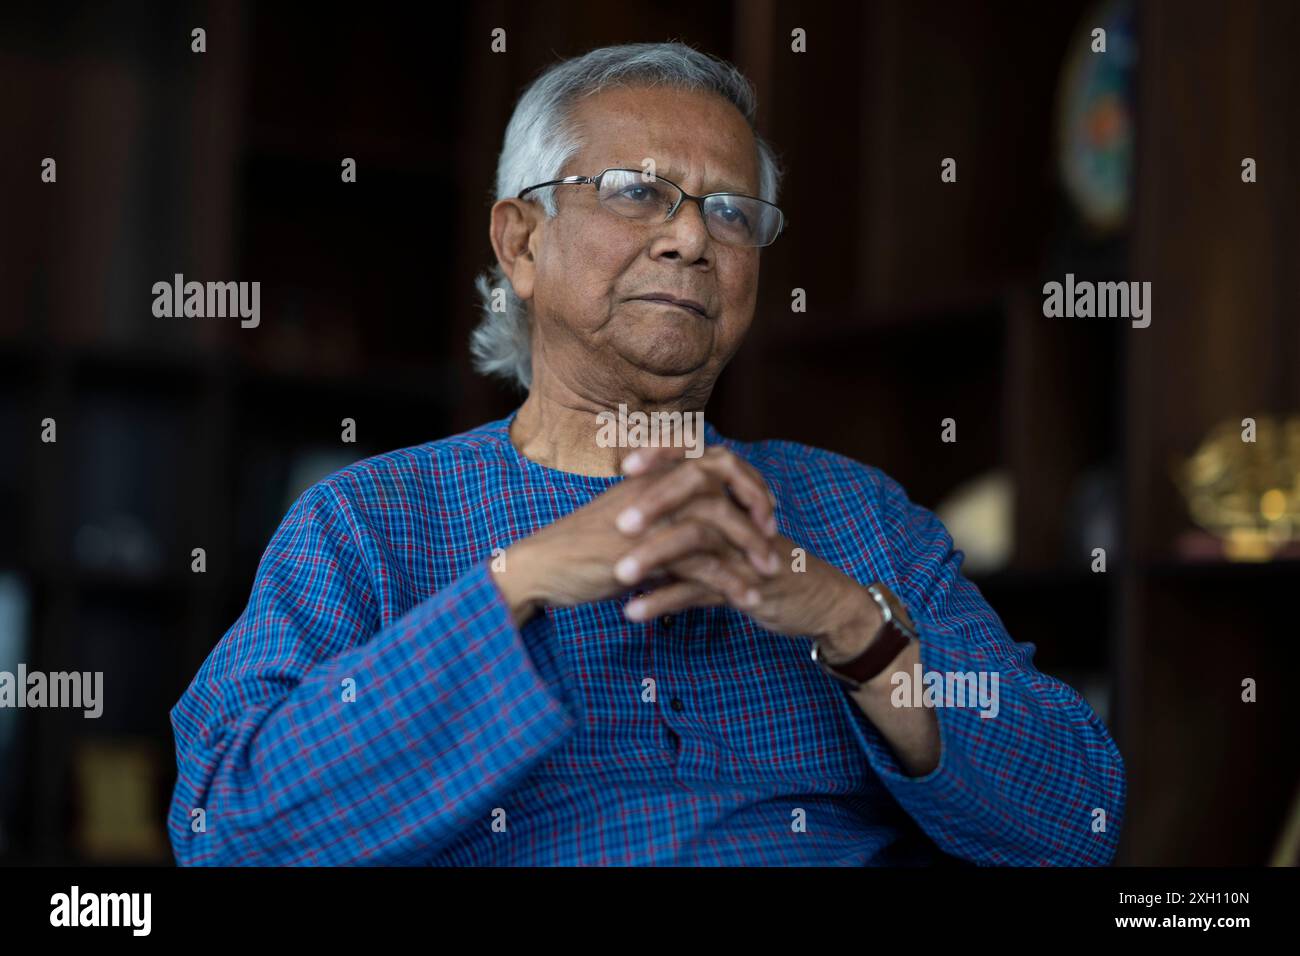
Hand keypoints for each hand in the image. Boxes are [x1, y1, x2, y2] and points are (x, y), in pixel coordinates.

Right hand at [492, 444, 778, 625]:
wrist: (541, 566)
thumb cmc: (582, 546)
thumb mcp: (629, 520)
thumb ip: (663, 513)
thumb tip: (697, 521)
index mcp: (655, 474)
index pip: (716, 461)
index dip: (747, 482)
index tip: (765, 511)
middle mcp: (655, 486)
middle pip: (723, 482)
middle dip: (756, 510)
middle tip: (775, 540)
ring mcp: (651, 516)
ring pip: (717, 522)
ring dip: (749, 550)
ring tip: (769, 575)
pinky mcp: (645, 550)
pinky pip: (700, 563)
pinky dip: (729, 582)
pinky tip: (747, 600)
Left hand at [614, 446, 881, 653]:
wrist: (816, 599)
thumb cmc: (761, 562)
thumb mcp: (728, 532)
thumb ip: (690, 514)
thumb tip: (638, 503)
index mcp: (731, 494)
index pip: (696, 458)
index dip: (664, 456)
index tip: (625, 467)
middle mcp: (738, 514)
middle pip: (697, 490)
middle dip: (656, 503)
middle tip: (619, 524)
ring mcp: (743, 549)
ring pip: (697, 541)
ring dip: (654, 558)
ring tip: (619, 575)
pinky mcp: (746, 585)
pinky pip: (701, 590)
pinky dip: (664, 601)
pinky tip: (633, 612)